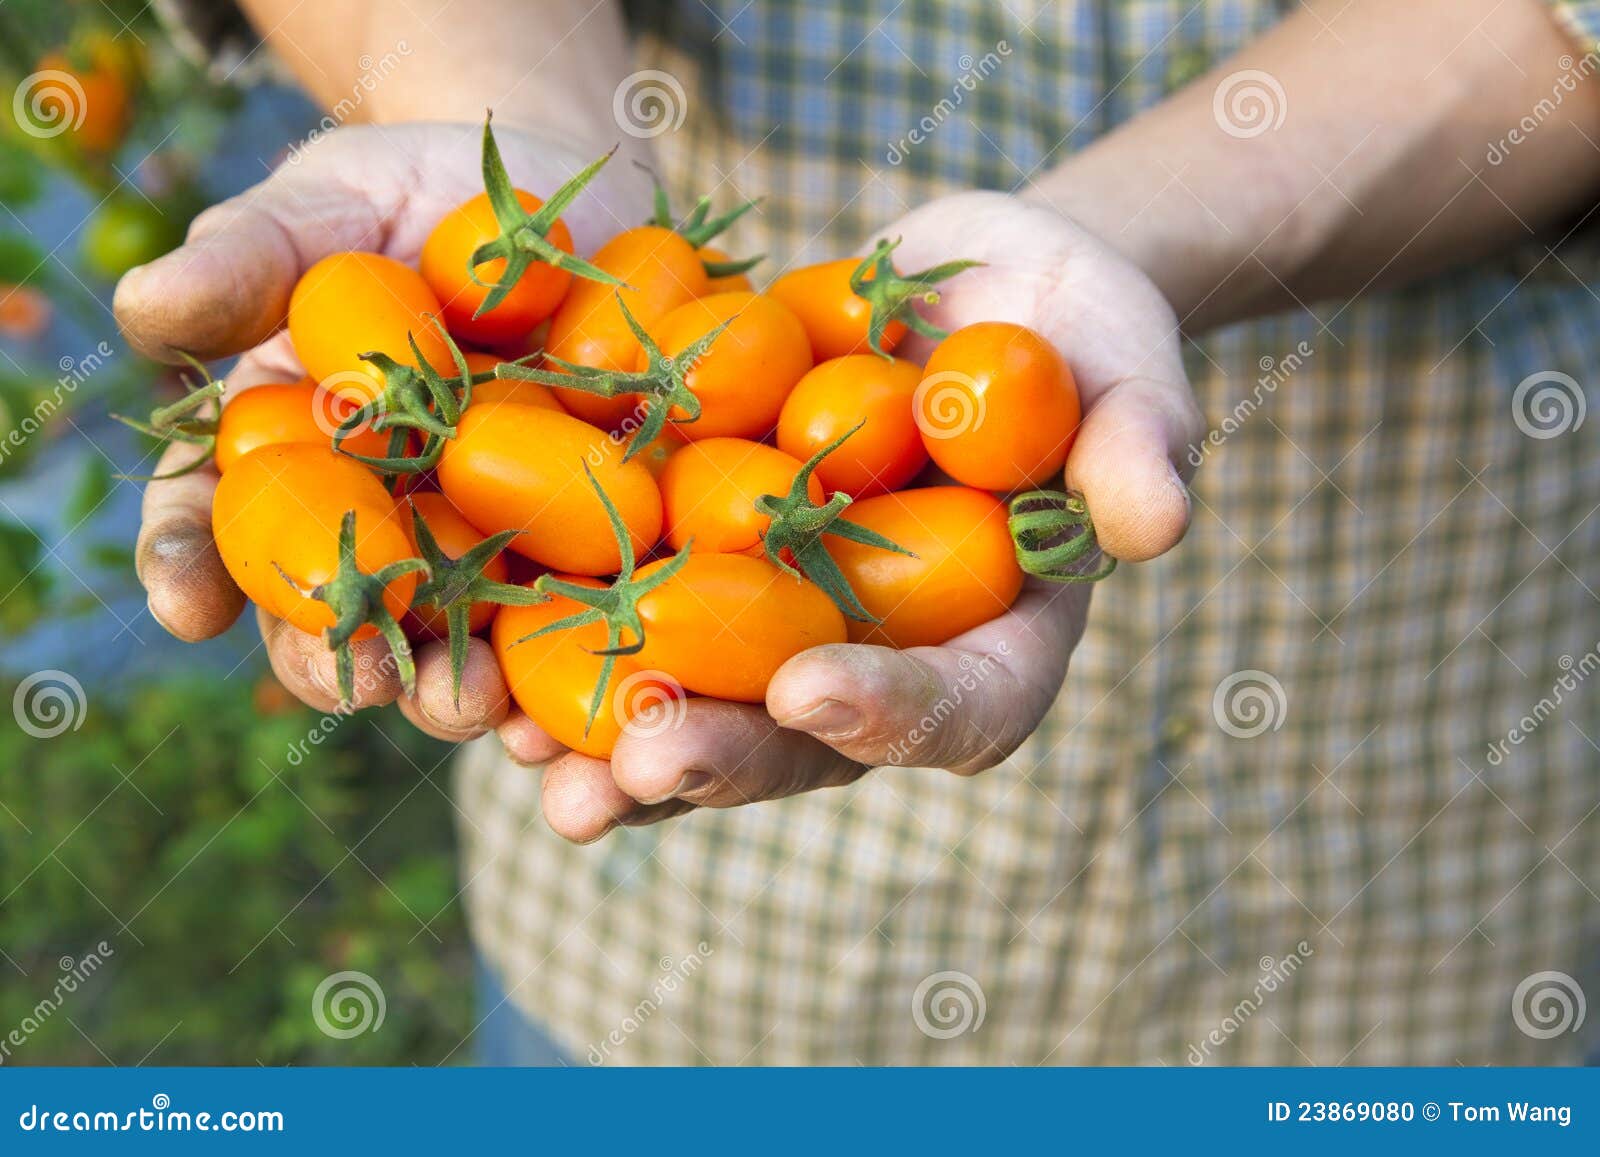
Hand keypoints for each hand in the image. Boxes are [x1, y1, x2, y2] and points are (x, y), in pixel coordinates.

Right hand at [118, 120, 643, 754]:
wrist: (556, 192)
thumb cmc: (409, 196)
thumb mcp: (323, 208)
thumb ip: (247, 257)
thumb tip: (146, 306)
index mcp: (281, 456)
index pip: (213, 523)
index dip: (191, 564)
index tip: (187, 606)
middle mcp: (372, 520)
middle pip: (338, 610)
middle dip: (342, 658)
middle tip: (366, 683)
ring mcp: (476, 540)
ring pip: (455, 635)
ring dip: (458, 687)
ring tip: (477, 708)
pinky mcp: (578, 541)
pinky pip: (574, 610)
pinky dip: (579, 656)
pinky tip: (595, 693)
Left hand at [536, 191, 1203, 842]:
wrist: (970, 289)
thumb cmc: (1071, 326)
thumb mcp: (1124, 362)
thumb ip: (1140, 437)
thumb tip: (1155, 520)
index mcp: (998, 638)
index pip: (963, 706)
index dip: (893, 713)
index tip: (813, 690)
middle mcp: (887, 659)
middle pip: (812, 742)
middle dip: (728, 758)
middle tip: (644, 766)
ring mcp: (794, 628)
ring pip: (710, 715)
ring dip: (623, 752)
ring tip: (541, 770)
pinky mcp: (713, 575)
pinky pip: (640, 631)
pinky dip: (566, 656)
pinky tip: (488, 660)